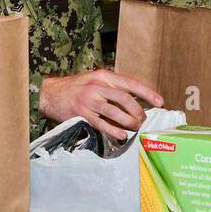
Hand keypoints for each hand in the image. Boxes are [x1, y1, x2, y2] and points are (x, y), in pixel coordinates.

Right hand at [39, 69, 164, 140]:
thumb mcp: (94, 79)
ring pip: (115, 112)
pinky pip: (101, 123)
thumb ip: (111, 86)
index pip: (130, 83)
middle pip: (125, 98)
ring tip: (135, 127)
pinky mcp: (81, 113)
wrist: (50, 93)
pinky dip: (113, 130)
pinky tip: (122, 135)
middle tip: (143, 119)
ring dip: (128, 121)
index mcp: (103, 76)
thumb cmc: (75, 87)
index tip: (160, 101)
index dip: (147, 93)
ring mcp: (89, 100)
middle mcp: (97, 86)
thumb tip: (134, 99)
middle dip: (138, 111)